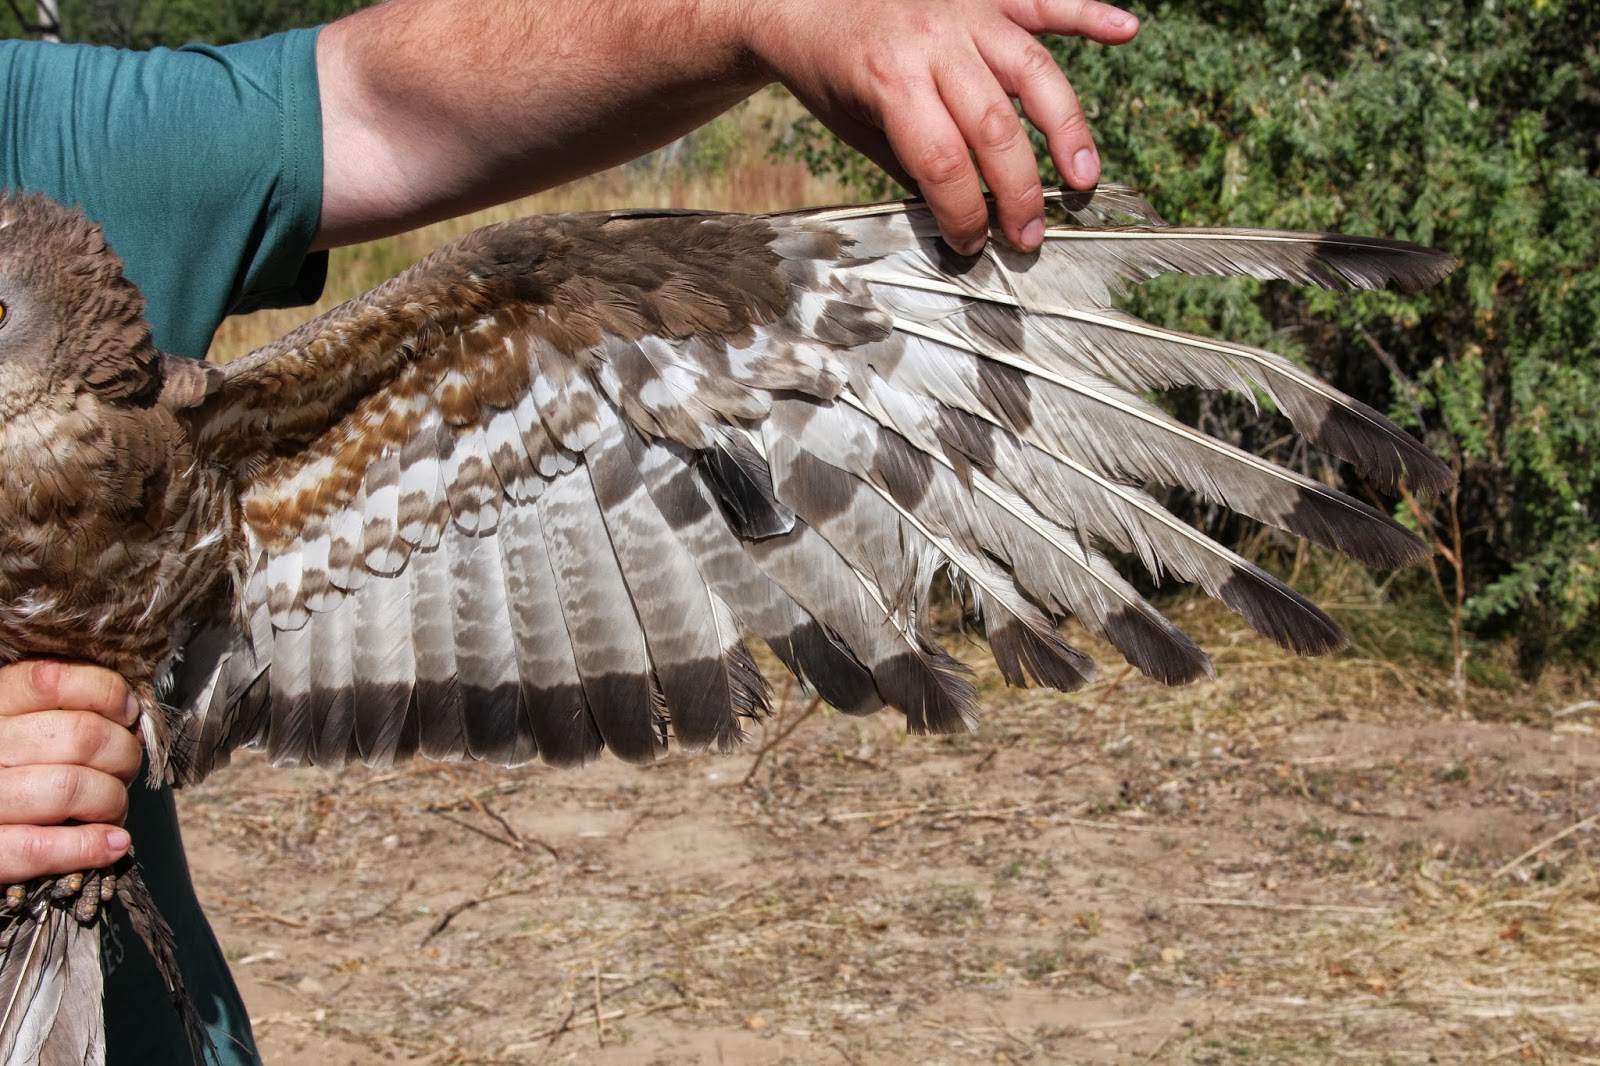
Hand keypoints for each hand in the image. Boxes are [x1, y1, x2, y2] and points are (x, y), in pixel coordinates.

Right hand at [0, 661, 141, 882]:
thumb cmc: (19, 769)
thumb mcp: (31, 727)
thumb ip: (69, 712)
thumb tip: (132, 717)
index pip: (52, 679)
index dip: (107, 693)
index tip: (129, 713)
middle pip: (82, 735)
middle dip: (124, 754)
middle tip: (124, 770)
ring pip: (70, 788)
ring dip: (112, 801)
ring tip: (113, 808)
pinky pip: (40, 847)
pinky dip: (89, 846)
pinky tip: (114, 843)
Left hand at [744, 0, 1138, 253]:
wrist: (805, 1)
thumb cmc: (831, 74)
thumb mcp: (856, 131)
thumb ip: (912, 167)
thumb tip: (963, 218)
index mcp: (890, 81)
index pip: (942, 162)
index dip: (963, 212)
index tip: (973, 245)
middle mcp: (933, 42)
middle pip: (994, 127)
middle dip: (1018, 192)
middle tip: (1031, 234)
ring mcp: (966, 13)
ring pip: (1033, 72)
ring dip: (1066, 129)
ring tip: (1082, 178)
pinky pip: (1044, 2)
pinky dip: (1088, 14)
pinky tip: (1125, 28)